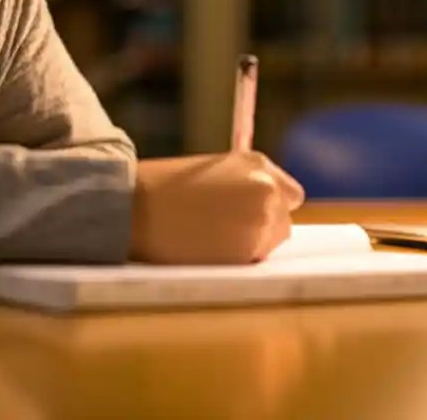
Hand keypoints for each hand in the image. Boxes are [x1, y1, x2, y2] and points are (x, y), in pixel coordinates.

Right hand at [130, 151, 305, 264]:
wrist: (135, 209)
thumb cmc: (168, 187)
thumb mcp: (217, 168)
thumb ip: (250, 181)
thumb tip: (271, 203)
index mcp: (259, 166)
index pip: (291, 195)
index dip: (272, 204)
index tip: (251, 210)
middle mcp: (267, 192)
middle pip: (283, 220)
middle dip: (262, 225)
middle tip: (224, 224)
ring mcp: (261, 222)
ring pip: (271, 242)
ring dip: (252, 242)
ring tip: (214, 235)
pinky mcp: (248, 252)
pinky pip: (256, 260)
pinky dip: (240, 258)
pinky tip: (211, 247)